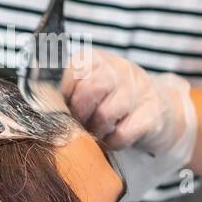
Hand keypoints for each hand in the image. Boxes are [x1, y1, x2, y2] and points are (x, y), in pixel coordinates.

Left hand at [61, 47, 197, 165]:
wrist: (161, 108)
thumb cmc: (113, 100)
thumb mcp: (89, 88)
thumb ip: (65, 92)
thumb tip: (40, 108)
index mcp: (96, 59)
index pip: (71, 72)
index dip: (63, 98)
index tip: (63, 111)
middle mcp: (119, 68)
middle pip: (89, 90)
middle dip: (80, 115)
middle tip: (80, 126)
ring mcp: (139, 89)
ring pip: (105, 113)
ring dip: (96, 131)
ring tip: (97, 133)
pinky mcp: (153, 112)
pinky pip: (124, 132)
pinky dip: (114, 142)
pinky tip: (114, 139)